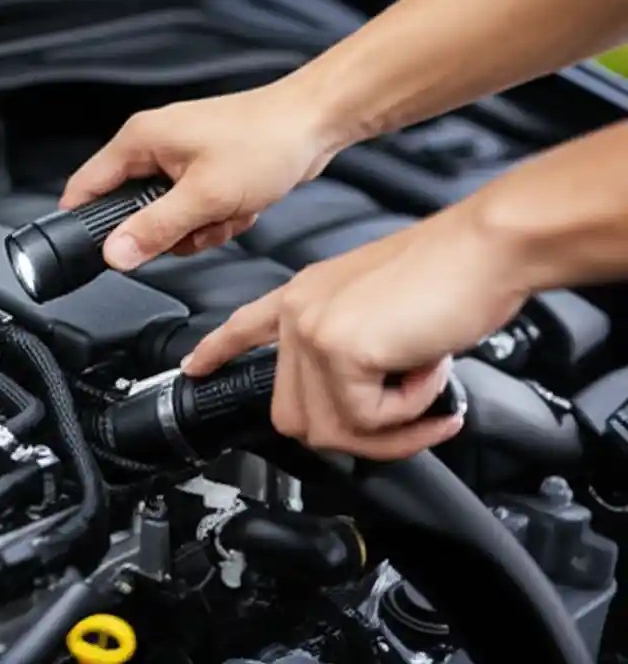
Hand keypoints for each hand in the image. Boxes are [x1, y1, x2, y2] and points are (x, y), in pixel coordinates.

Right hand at [61, 81, 340, 270]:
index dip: (87, 223)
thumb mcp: (205, 197)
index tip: (103, 252)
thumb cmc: (267, 141)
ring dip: (198, 227)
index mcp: (140, 141)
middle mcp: (154, 146)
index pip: (86, 186)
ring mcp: (180, 159)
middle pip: (132, 211)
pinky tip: (240, 206)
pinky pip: (194, 212)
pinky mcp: (204, 170)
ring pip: (167, 218)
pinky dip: (218, 218)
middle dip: (167, 231)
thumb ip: (154, 229)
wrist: (316, 124)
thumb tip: (115, 254)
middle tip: (196, 225)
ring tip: (226, 211)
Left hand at [180, 207, 529, 459]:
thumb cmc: (454, 273)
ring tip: (429, 386)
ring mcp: (313, 329)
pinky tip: (430, 368)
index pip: (245, 327)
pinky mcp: (340, 348)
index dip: (218, 352)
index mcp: (305, 294)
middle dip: (359, 434)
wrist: (486, 247)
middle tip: (415, 418)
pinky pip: (367, 419)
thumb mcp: (385, 312)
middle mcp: (299, 311)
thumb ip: (356, 353)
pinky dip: (410, 411)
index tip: (194, 369)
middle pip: (296, 416)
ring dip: (391, 426)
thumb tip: (361, 406)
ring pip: (331, 429)